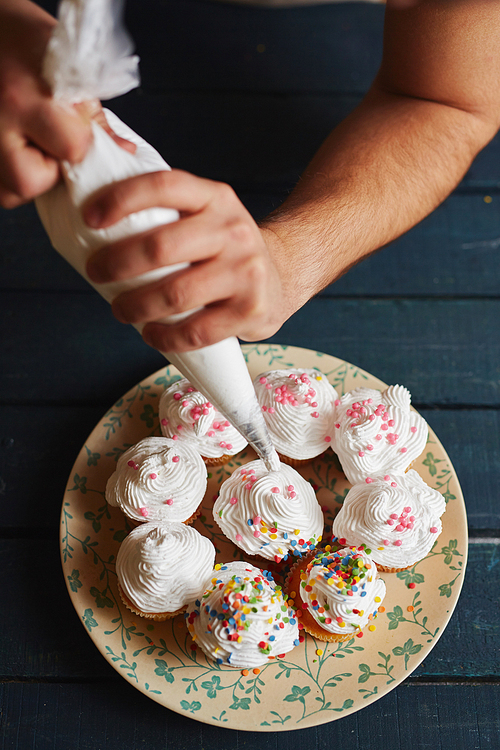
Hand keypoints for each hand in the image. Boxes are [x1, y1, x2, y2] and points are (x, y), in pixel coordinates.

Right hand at [0, 0, 133, 207]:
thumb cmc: (24, 46)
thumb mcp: (66, 69)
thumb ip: (94, 116)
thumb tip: (123, 150)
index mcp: (20, 99)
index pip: (72, 147)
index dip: (81, 141)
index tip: (75, 124)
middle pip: (31, 182)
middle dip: (50, 169)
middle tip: (50, 141)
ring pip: (11, 192)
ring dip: (30, 176)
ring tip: (31, 143)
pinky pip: (0, 189)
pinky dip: (12, 177)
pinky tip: (19, 151)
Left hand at [84, 169, 289, 351]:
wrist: (281, 275)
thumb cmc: (223, 248)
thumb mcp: (206, 214)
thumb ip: (167, 210)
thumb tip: (96, 221)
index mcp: (216, 197)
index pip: (165, 186)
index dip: (122, 199)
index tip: (90, 218)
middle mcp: (233, 230)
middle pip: (162, 246)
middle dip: (117, 264)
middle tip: (96, 274)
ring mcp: (245, 271)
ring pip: (175, 294)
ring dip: (136, 306)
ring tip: (120, 310)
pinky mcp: (250, 310)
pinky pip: (196, 331)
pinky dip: (165, 337)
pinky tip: (151, 333)